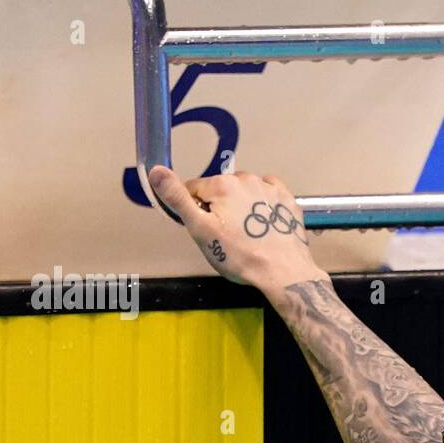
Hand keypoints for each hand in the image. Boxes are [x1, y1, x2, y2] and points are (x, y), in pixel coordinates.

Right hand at [148, 166, 323, 289]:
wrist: (283, 272)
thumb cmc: (240, 256)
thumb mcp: (201, 231)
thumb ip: (178, 199)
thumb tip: (156, 170)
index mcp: (221, 185)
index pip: (194, 190)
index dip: (196, 211)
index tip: (207, 231)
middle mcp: (246, 178)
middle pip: (220, 190)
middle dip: (219, 209)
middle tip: (228, 237)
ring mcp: (269, 188)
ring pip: (244, 192)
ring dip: (241, 207)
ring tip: (248, 235)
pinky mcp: (287, 200)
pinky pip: (267, 195)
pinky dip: (262, 206)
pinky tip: (263, 225)